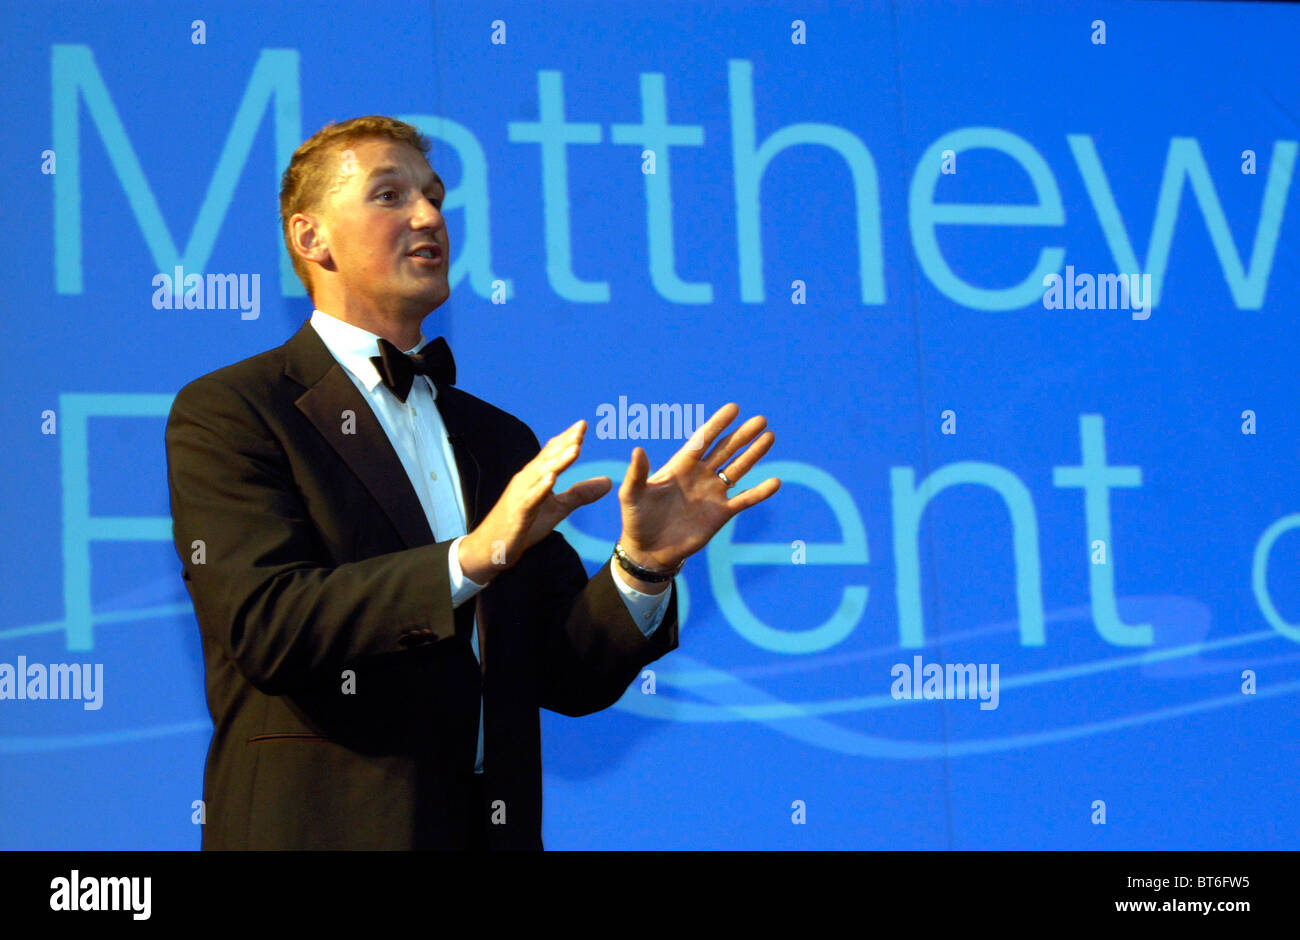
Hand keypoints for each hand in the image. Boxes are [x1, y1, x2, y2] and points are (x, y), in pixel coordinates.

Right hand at [460, 420, 609, 581]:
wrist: (490, 548)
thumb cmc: (523, 525)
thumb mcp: (557, 509)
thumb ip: (580, 494)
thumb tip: (609, 481)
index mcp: (535, 477)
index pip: (552, 453)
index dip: (567, 439)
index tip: (583, 424)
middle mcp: (526, 480)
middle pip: (548, 458)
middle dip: (565, 442)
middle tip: (581, 427)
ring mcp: (521, 495)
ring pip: (541, 474)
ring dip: (558, 461)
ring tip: (575, 448)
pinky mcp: (518, 513)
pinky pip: (531, 498)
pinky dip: (541, 488)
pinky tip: (552, 479)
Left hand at [616, 403, 779, 571]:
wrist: (649, 550)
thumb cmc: (636, 519)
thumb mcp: (632, 495)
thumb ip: (636, 473)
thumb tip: (638, 450)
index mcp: (680, 465)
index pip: (703, 440)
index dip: (718, 424)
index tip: (734, 408)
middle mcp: (700, 475)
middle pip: (726, 450)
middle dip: (743, 435)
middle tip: (761, 420)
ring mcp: (712, 493)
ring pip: (738, 469)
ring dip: (754, 454)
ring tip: (770, 436)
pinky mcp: (721, 514)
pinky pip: (745, 500)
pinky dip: (760, 492)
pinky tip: (775, 482)